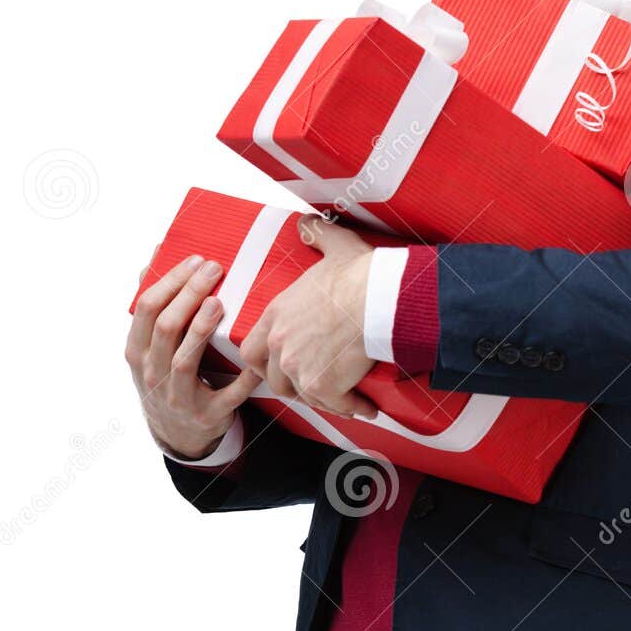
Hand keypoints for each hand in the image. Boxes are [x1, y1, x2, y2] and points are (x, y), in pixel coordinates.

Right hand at [126, 253, 261, 458]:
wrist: (177, 432)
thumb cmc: (166, 374)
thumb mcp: (150, 346)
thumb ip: (154, 304)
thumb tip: (157, 255)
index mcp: (136, 351)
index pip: (146, 309)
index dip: (169, 281)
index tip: (195, 260)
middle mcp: (152, 374)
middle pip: (166, 328)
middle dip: (189, 294)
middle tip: (214, 269)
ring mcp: (178, 397)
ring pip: (184, 359)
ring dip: (201, 328)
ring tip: (218, 302)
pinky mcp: (207, 415)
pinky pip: (228, 394)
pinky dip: (243, 377)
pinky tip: (255, 358)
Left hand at [238, 216, 377, 418]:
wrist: (379, 298)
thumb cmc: (358, 274)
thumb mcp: (334, 247)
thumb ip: (316, 236)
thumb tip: (308, 223)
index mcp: (277, 315)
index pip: (251, 350)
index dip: (263, 363)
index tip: (279, 367)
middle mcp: (281, 344)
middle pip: (273, 380)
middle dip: (293, 386)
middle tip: (315, 386)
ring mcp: (300, 367)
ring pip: (304, 396)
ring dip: (324, 399)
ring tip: (343, 398)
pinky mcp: (324, 385)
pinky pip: (336, 405)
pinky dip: (352, 408)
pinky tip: (365, 406)